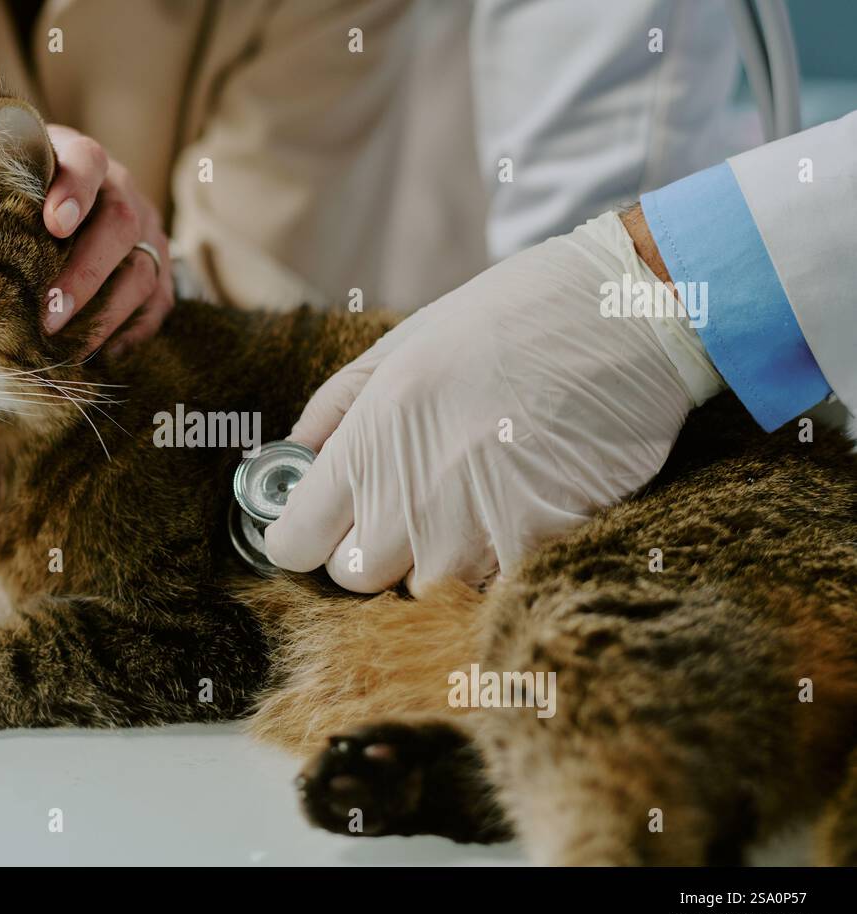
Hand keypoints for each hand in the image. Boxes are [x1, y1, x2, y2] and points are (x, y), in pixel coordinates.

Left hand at [0, 125, 173, 354]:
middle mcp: (119, 192)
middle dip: (86, 270)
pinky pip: (157, 307)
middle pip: (122, 222)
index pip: (85, 161)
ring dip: (106, 311)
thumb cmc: (6, 195)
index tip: (54, 222)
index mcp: (73, 158)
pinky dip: (131, 334)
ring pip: (143, 270)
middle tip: (48, 312)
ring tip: (67, 346)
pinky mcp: (157, 275)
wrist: (62, 214)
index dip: (74, 190)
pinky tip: (98, 356)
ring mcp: (145, 235)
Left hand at [264, 210, 720, 593]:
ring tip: (471, 495)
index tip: (319, 521)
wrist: (626, 318)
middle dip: (368, 548)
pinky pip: (488, 589)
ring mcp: (476, 532)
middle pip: (353, 578)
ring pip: (420, 591)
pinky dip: (495, 562)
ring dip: (434, 560)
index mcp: (369, 439)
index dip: (302, 534)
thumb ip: (333, 412)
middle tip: (408, 499)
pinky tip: (516, 504)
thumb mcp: (399, 346)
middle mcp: (412, 496)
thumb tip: (291, 461)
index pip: (293, 543)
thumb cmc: (507, 321)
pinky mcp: (537, 552)